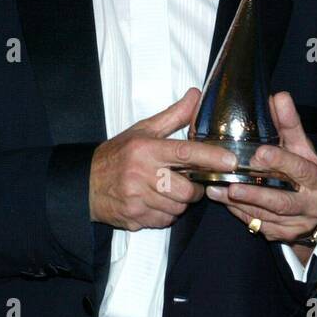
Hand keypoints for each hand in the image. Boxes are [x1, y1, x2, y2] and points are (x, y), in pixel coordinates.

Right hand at [89, 88, 237, 230]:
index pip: (184, 152)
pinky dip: (167, 213)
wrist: (86, 183)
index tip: (230, 161)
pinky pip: (164, 220)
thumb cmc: (117, 154)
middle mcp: (141, 175)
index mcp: (145, 149)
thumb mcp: (143, 130)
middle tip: (190, 182)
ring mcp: (137, 199)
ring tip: (168, 190)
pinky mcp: (134, 218)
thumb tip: (195, 95)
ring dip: (180, 202)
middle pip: (186, 190)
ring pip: (177, 208)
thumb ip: (173, 116)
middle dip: (195, 189)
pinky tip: (156, 202)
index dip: (210, 157)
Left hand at [206, 92, 316, 254]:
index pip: (301, 170)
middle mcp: (312, 206)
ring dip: (239, 203)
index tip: (259, 153)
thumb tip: (279, 96)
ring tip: (216, 189)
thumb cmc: (304, 172)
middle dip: (256, 193)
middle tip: (232, 184)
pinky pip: (256, 223)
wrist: (313, 210)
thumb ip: (289, 124)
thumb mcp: (302, 148)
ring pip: (265, 215)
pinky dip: (237, 212)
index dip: (281, 161)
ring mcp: (296, 225)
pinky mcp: (281, 235)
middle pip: (282, 201)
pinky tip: (220, 199)